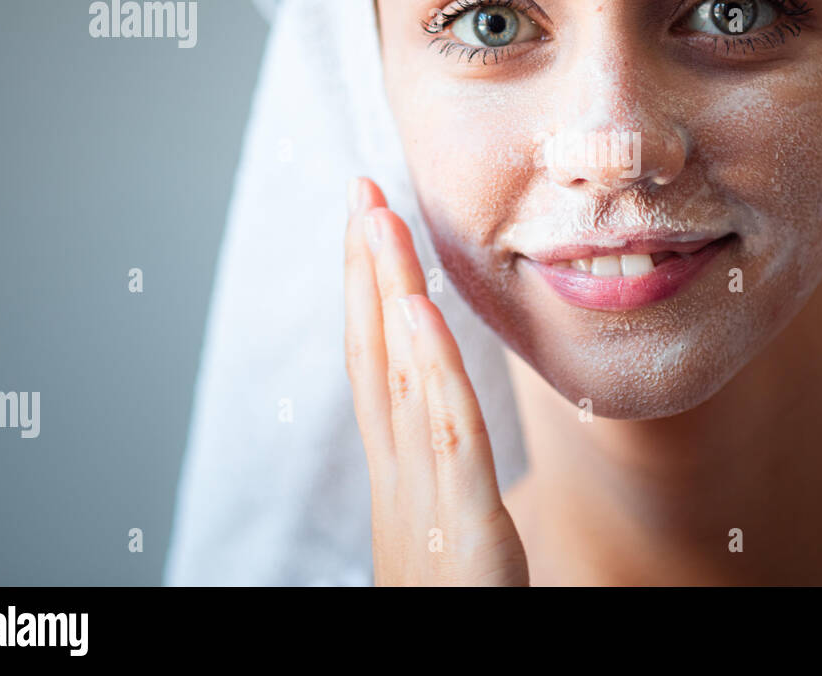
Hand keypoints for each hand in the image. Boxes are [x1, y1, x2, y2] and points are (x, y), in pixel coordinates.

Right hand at [343, 176, 528, 585]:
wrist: (455, 670)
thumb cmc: (462, 610)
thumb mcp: (450, 532)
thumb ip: (444, 477)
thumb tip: (443, 424)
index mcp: (400, 481)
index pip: (377, 369)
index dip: (368, 295)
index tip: (369, 229)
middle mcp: (399, 482)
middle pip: (372, 356)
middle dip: (363, 271)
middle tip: (359, 193)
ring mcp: (422, 503)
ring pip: (399, 379)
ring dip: (387, 293)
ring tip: (379, 220)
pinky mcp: (463, 530)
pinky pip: (445, 436)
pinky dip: (428, 367)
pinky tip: (419, 311)